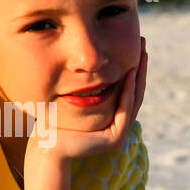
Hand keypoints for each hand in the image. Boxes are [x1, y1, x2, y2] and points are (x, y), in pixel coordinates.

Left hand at [27, 36, 146, 164]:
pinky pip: (124, 110)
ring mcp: (119, 134)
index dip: (134, 68)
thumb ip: (86, 84)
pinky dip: (128, 91)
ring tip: (141, 54)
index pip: (128, 89)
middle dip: (140, 67)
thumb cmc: (54, 120)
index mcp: (112, 117)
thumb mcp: (74, 96)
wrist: (46, 145)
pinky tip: (129, 73)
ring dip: (138, 75)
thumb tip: (88, 60)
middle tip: (143, 44)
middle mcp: (119, 126)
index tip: (136, 45)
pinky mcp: (115, 139)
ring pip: (134, 99)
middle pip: (135, 92)